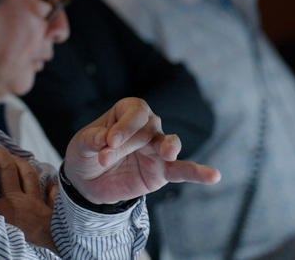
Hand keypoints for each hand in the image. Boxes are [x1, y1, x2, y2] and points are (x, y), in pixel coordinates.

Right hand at [0, 145, 58, 252]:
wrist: (47, 253)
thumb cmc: (18, 248)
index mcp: (2, 208)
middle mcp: (20, 202)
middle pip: (9, 171)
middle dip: (1, 156)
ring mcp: (38, 206)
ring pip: (31, 177)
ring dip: (23, 165)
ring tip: (17, 159)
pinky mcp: (53, 214)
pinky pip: (53, 196)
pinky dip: (51, 188)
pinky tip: (50, 184)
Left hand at [63, 97, 220, 204]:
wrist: (88, 183)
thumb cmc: (86, 155)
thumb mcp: (80, 145)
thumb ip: (90, 140)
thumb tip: (102, 139)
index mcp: (126, 112)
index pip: (135, 111)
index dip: (124, 125)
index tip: (108, 141)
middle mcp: (146, 127)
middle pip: (147, 128)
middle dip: (127, 143)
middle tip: (105, 158)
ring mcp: (156, 149)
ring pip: (170, 142)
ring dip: (169, 146)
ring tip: (166, 153)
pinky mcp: (162, 171)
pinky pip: (182, 170)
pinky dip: (198, 173)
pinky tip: (214, 175)